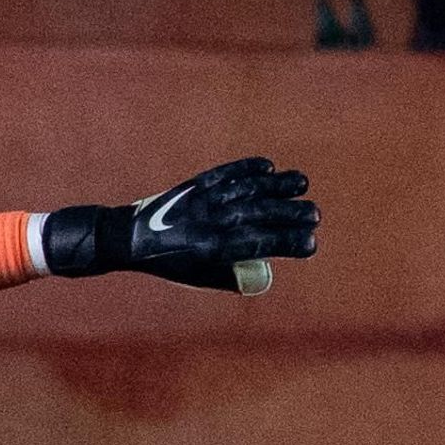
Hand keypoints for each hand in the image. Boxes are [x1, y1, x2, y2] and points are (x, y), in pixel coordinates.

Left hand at [42, 158, 318, 293]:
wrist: (128, 239)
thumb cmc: (170, 263)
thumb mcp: (200, 276)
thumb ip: (233, 276)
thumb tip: (267, 277)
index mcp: (212, 249)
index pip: (258, 245)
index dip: (286, 243)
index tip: (310, 244)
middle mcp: (211, 223)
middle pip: (259, 215)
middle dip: (290, 214)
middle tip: (316, 215)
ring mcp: (204, 200)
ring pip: (248, 190)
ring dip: (277, 185)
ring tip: (303, 183)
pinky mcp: (196, 184)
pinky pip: (227, 173)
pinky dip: (248, 168)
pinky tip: (269, 167)